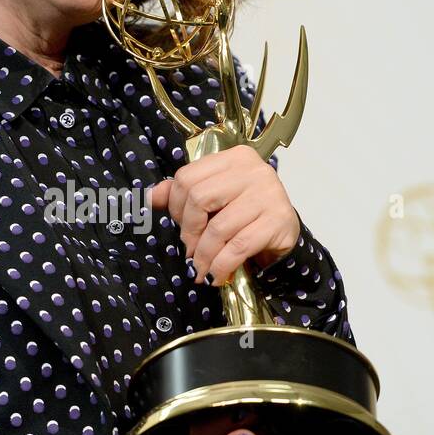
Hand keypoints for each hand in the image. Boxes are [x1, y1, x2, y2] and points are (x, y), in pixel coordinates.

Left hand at [148, 148, 300, 286]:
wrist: (284, 232)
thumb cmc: (245, 213)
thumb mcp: (214, 199)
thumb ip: (183, 194)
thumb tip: (149, 197)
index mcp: (233, 158)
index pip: (187, 177)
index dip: (176, 207)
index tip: (181, 226)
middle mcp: (253, 170)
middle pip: (199, 198)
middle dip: (189, 231)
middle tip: (190, 250)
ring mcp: (269, 193)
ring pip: (218, 228)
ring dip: (203, 255)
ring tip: (200, 269)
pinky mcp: (278, 220)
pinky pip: (238, 247)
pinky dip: (221, 266)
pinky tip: (215, 276)